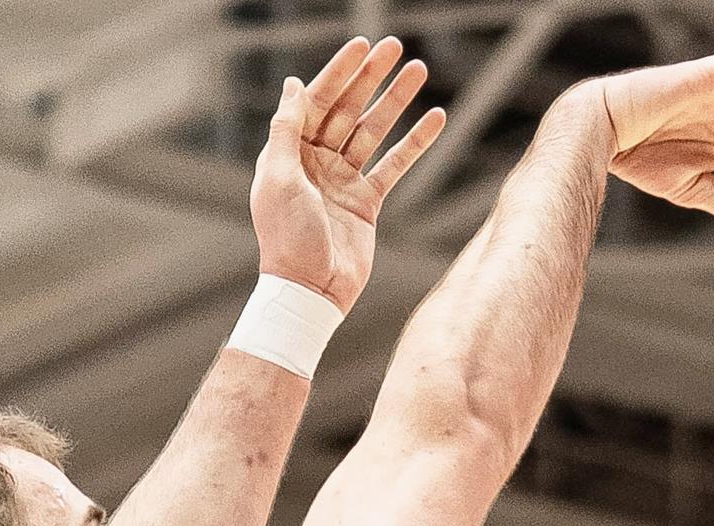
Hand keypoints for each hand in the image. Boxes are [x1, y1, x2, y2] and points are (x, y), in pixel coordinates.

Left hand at [252, 36, 448, 313]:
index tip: (362, 46)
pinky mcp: (367, 201)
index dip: (339, 73)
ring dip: (396, 101)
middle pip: (347, 108)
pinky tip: (435, 118)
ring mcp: (343, 180)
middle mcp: (316, 161)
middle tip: (395, 47)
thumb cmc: (287, 238)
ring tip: (419, 71)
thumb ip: (286, 130)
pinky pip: (395, 165)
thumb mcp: (278, 178)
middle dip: (371, 77)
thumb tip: (294, 85)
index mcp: (289, 153)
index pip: (317, 101)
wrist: (311, 290)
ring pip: (374, 131)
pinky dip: (415, 143)